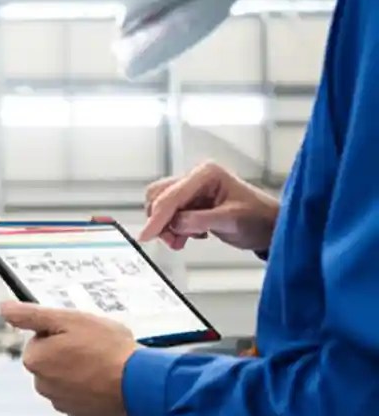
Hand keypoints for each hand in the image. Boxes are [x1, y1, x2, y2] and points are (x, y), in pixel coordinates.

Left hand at [0, 301, 138, 415]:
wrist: (141, 385)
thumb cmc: (107, 349)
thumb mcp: (68, 320)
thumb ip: (31, 315)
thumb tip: (4, 308)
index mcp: (35, 360)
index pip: (41, 337)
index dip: (62, 331)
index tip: (81, 335)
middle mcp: (42, 385)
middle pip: (52, 358)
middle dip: (69, 351)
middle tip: (95, 348)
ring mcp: (61, 402)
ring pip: (66, 376)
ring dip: (80, 369)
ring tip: (104, 364)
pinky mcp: (79, 414)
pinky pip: (80, 394)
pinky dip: (90, 387)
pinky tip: (107, 381)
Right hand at [140, 161, 279, 251]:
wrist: (270, 227)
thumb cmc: (258, 219)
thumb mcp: (230, 220)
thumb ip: (199, 220)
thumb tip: (173, 224)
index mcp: (206, 174)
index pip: (172, 196)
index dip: (157, 217)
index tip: (145, 236)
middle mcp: (196, 177)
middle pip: (160, 196)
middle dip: (160, 221)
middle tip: (172, 241)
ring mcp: (192, 189)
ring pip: (162, 206)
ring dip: (166, 227)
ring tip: (182, 241)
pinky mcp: (191, 202)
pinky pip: (171, 214)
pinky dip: (173, 228)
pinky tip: (190, 237)